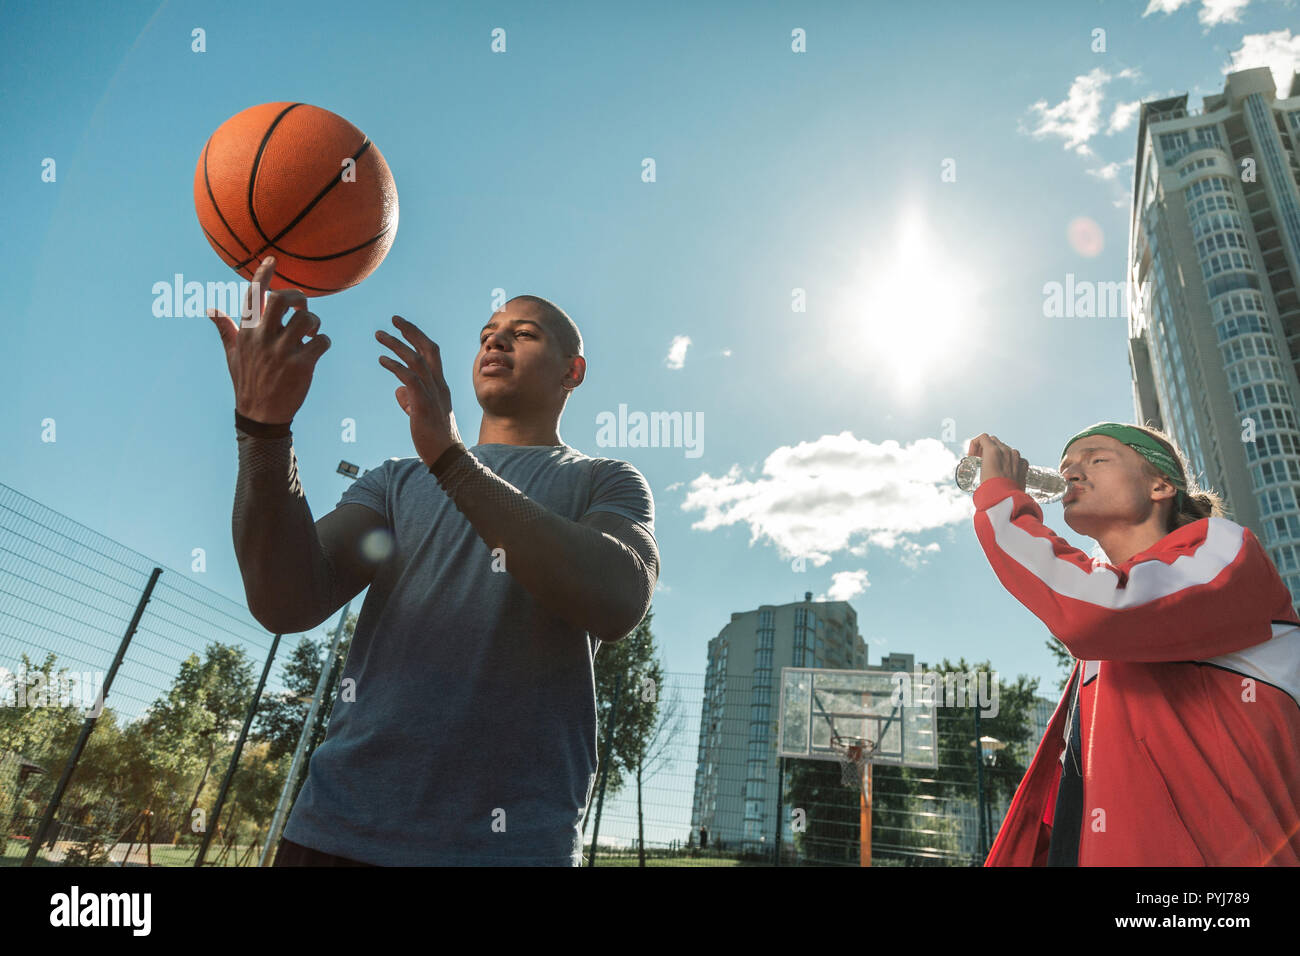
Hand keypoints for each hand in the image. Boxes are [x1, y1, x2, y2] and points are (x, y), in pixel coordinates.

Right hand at [208, 257, 329, 422]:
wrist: (260, 415)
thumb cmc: (247, 381)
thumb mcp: (232, 355)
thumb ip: (226, 329)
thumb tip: (210, 309)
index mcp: (247, 332)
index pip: (253, 296)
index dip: (263, 274)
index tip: (272, 259)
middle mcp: (262, 338)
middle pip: (281, 299)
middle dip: (297, 297)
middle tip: (302, 307)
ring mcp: (282, 352)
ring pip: (306, 319)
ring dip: (314, 322)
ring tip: (311, 333)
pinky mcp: (301, 366)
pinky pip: (322, 341)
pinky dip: (325, 341)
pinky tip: (318, 348)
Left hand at [377, 315, 461, 466]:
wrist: (446, 457)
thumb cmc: (433, 438)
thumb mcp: (421, 414)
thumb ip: (410, 400)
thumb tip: (399, 390)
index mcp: (440, 386)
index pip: (431, 353)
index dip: (417, 337)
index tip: (402, 326)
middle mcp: (439, 385)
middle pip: (428, 349)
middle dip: (411, 331)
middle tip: (394, 318)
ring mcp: (433, 393)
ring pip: (417, 360)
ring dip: (397, 345)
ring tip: (380, 335)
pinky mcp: (423, 404)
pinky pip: (410, 378)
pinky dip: (396, 367)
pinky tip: (382, 361)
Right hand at [967, 433, 1028, 490]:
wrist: (1005, 500)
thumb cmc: (990, 489)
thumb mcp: (980, 473)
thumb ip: (983, 463)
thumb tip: (982, 466)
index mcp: (993, 451)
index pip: (982, 438)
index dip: (975, 445)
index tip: (973, 455)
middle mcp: (1006, 451)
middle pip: (994, 441)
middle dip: (986, 447)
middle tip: (981, 459)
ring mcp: (1016, 457)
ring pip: (1006, 448)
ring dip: (999, 453)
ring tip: (995, 465)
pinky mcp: (1023, 465)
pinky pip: (1017, 457)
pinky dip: (1011, 460)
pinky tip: (1007, 469)